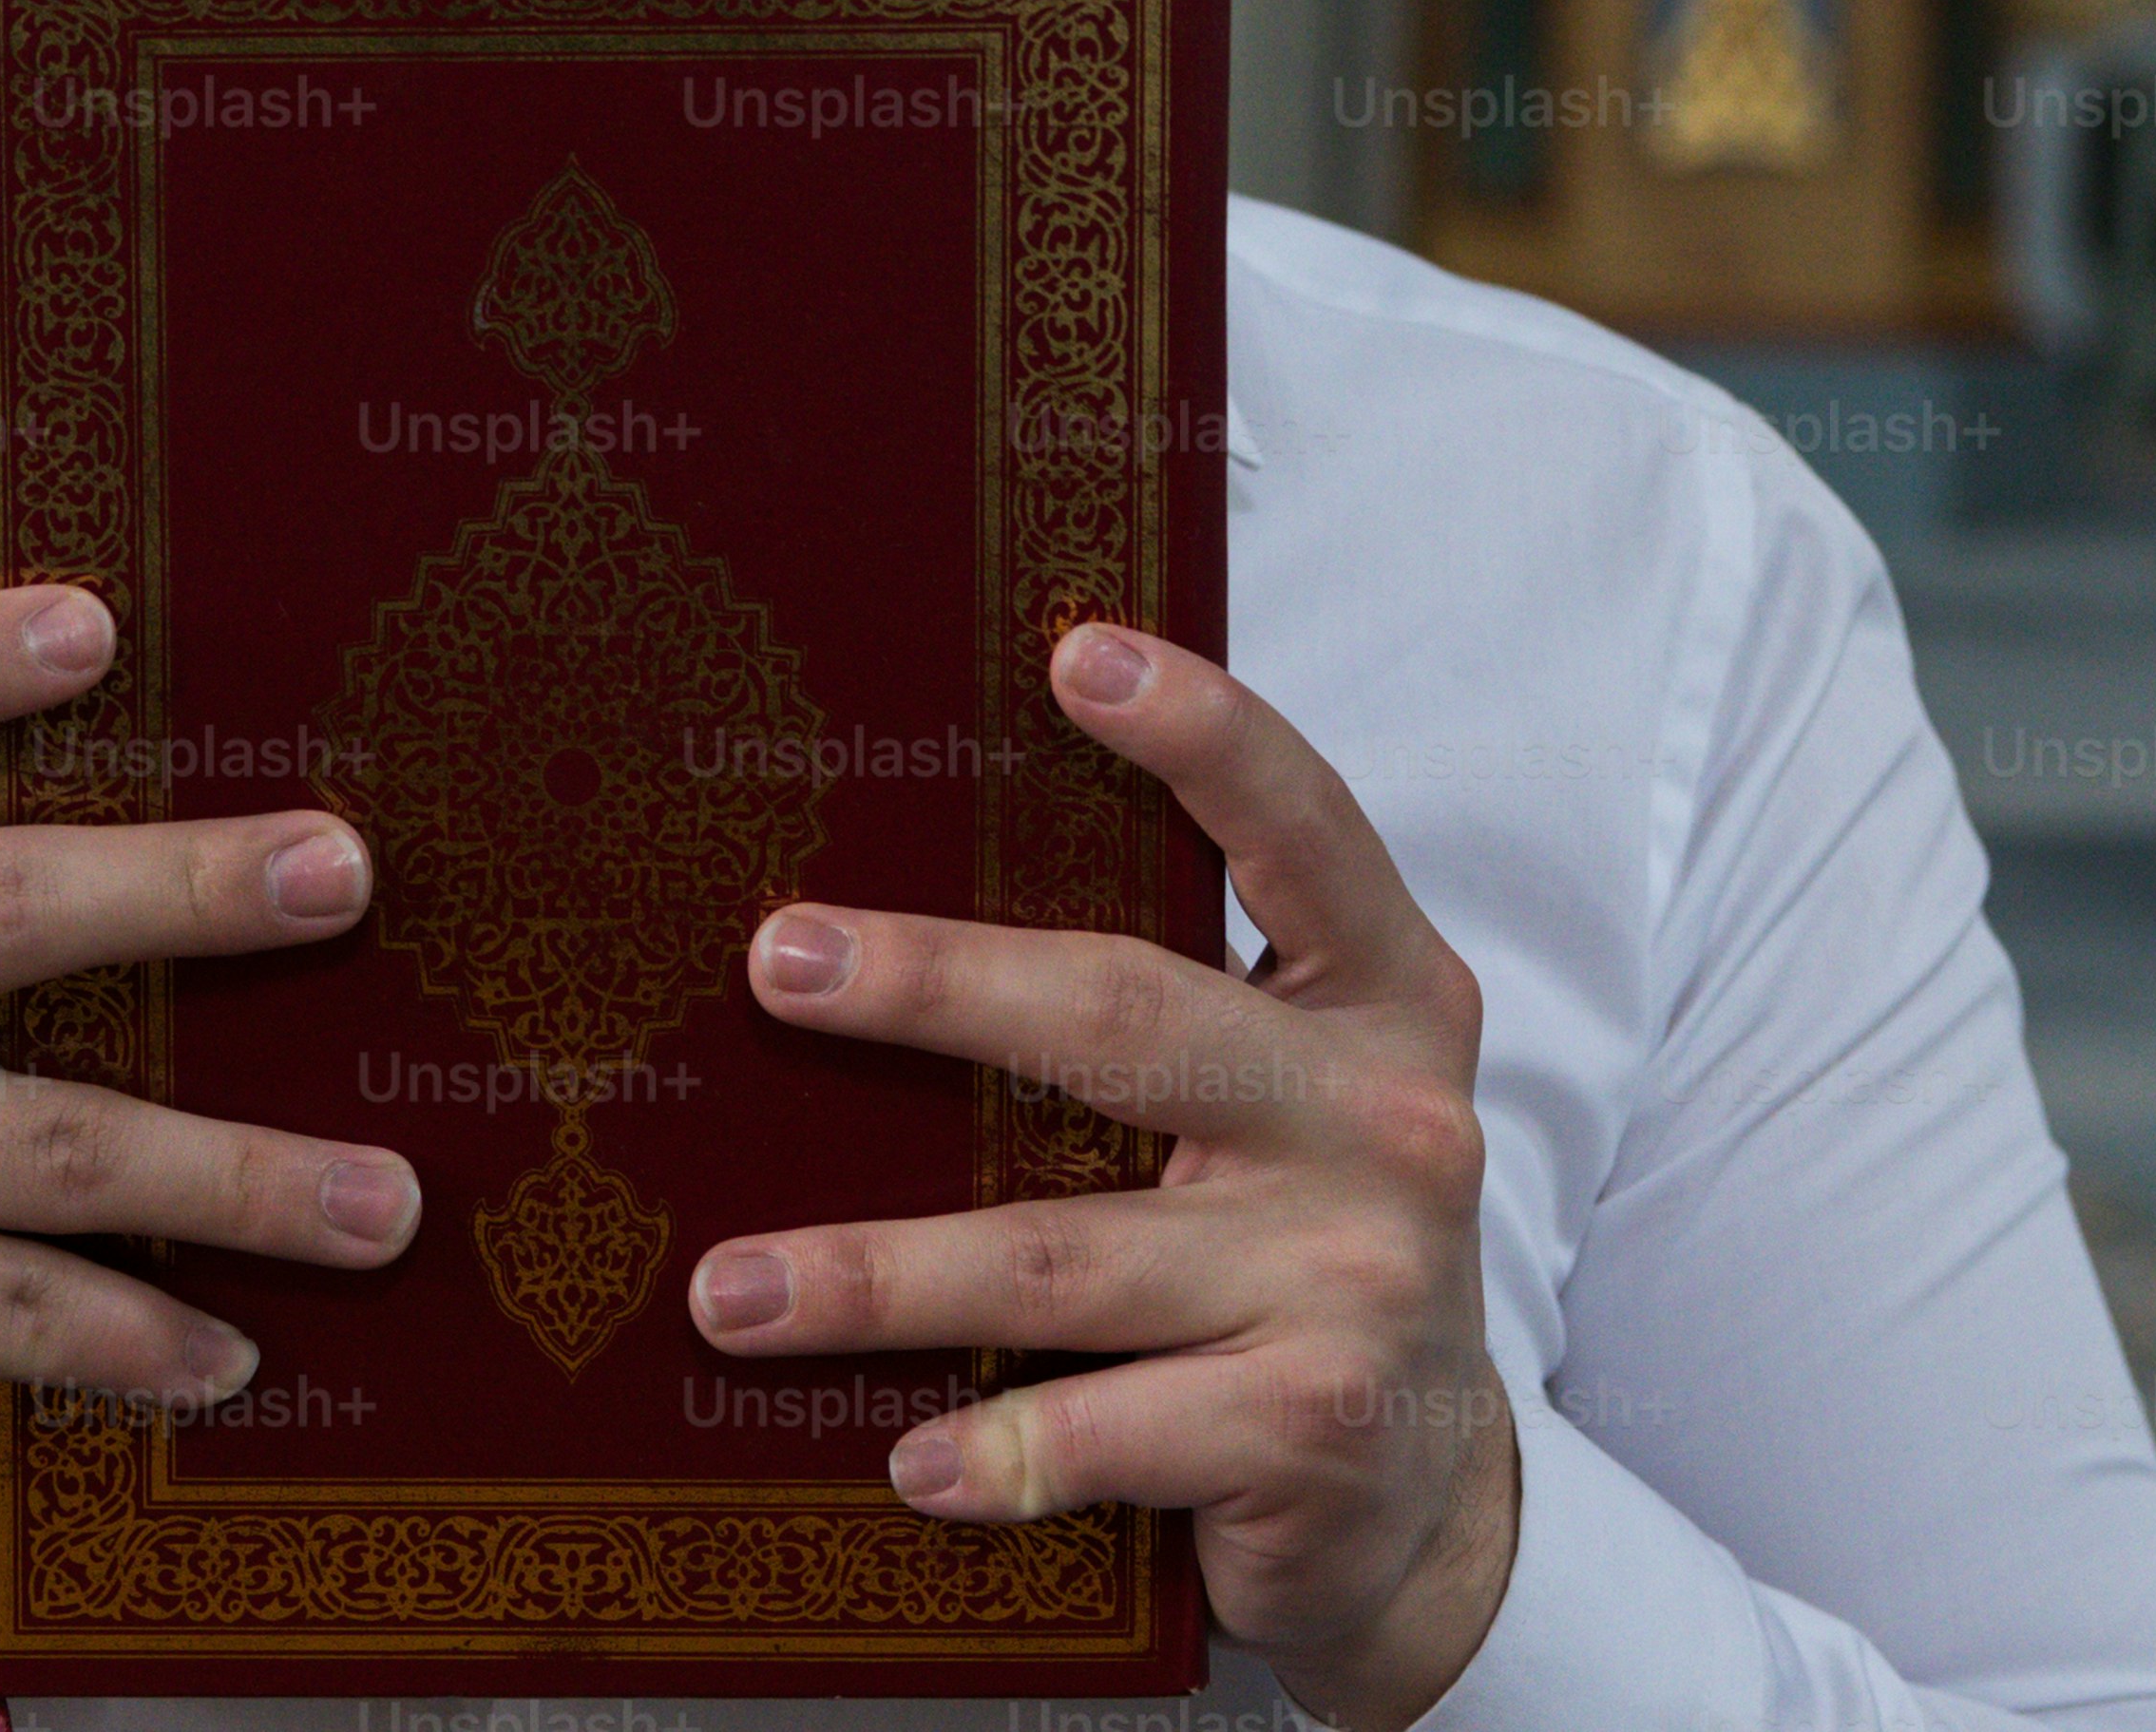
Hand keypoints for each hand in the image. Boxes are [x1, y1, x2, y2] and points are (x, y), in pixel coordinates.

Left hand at [684, 620, 1522, 1731]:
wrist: (1426, 1505)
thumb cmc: (1298, 1247)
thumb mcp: (1284, 1101)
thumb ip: (1170, 1003)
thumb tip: (889, 911)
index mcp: (1386, 996)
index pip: (1303, 828)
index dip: (1202, 732)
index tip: (1074, 651)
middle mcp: (1388, 1121)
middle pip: (1127, 1020)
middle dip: (935, 985)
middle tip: (775, 963)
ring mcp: (1357, 1280)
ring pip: (1068, 1252)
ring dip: (880, 1274)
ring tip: (729, 1291)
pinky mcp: (1315, 1430)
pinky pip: (1114, 1431)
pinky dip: (997, 1451)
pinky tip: (904, 1462)